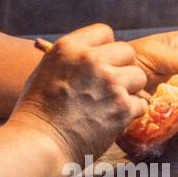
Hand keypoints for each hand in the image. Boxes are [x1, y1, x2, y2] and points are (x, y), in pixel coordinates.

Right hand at [13, 23, 148, 163]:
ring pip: (138, 77)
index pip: (104, 32)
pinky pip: (140, 103)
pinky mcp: (122, 107)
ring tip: (111, 104)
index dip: (105, 48)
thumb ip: (72, 60)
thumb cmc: (36, 112)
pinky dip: (130, 113)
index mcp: (68, 47)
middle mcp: (90, 60)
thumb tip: (93, 57)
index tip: (100, 63)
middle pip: (126, 52)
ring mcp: (109, 83)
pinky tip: (113, 119)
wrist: (39, 144)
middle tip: (109, 86)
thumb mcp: (46, 71)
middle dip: (121, 68)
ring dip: (129, 90)